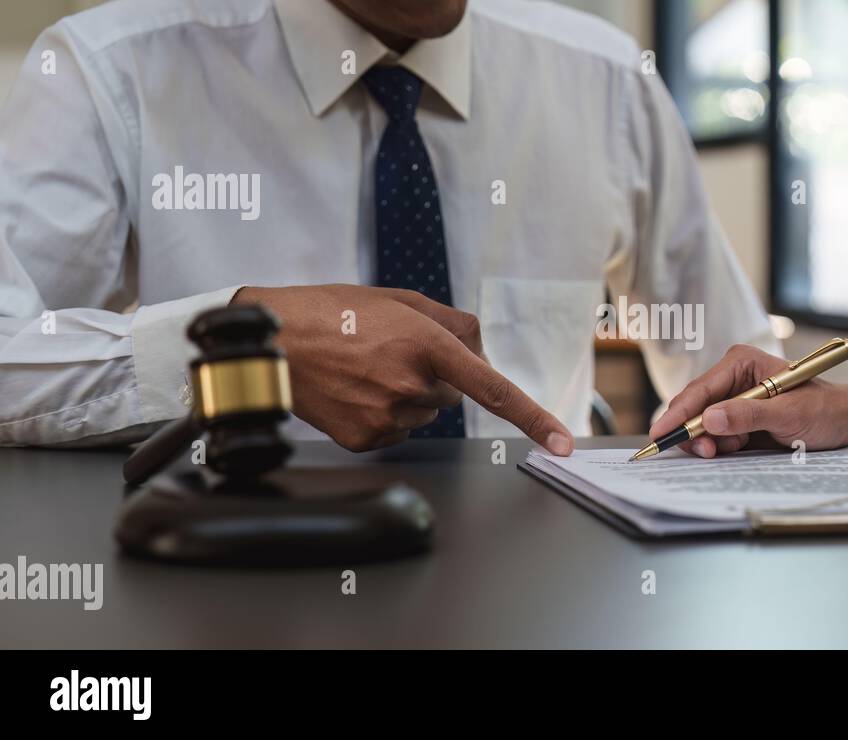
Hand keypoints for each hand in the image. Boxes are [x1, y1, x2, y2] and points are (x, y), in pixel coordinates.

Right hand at [231, 284, 572, 454]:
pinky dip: (382, 413)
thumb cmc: (333, 312)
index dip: (534, 418)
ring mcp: (387, 417)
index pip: (493, 389)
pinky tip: (352, 390)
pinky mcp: (364, 439)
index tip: (563, 444)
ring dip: (406, 395)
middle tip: (388, 352)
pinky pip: (396, 431)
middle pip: (451, 394)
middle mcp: (411, 385)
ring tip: (363, 368)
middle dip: (433, 376)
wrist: (268, 342)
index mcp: (426, 346)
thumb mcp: (399, 300)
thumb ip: (451, 323)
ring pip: (424, 414)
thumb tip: (482, 351)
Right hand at [649, 344, 847, 457]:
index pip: (700, 389)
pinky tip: (742, 447)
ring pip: (702, 425)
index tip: (662, 434)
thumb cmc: (825, 409)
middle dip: (696, 433)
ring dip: (714, 443)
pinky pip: (717, 436)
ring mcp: (734, 399)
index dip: (678, 413)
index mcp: (741, 362)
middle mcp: (733, 378)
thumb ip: (748, 415)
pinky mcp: (739, 419)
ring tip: (742, 446)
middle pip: (694, 407)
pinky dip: (722, 447)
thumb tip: (708, 419)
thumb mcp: (790, 413)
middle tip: (709, 453)